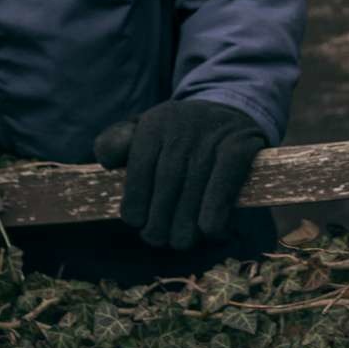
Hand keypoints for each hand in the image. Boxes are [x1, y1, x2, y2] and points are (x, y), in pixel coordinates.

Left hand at [93, 99, 265, 250]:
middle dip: (159, 219)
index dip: (136, 201)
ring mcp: (213, 135)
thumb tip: (107, 161)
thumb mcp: (143, 128)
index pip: (140, 168)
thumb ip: (116, 142)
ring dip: (186, 224)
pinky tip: (209, 229)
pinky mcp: (241, 144)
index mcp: (155, 123)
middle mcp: (183, 125)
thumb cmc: (177, 132)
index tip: (136, 222)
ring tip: (180, 240)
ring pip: (194, 188)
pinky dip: (215, 210)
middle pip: (167, 183)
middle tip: (157, 238)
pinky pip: (224, 182)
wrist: (230, 107)